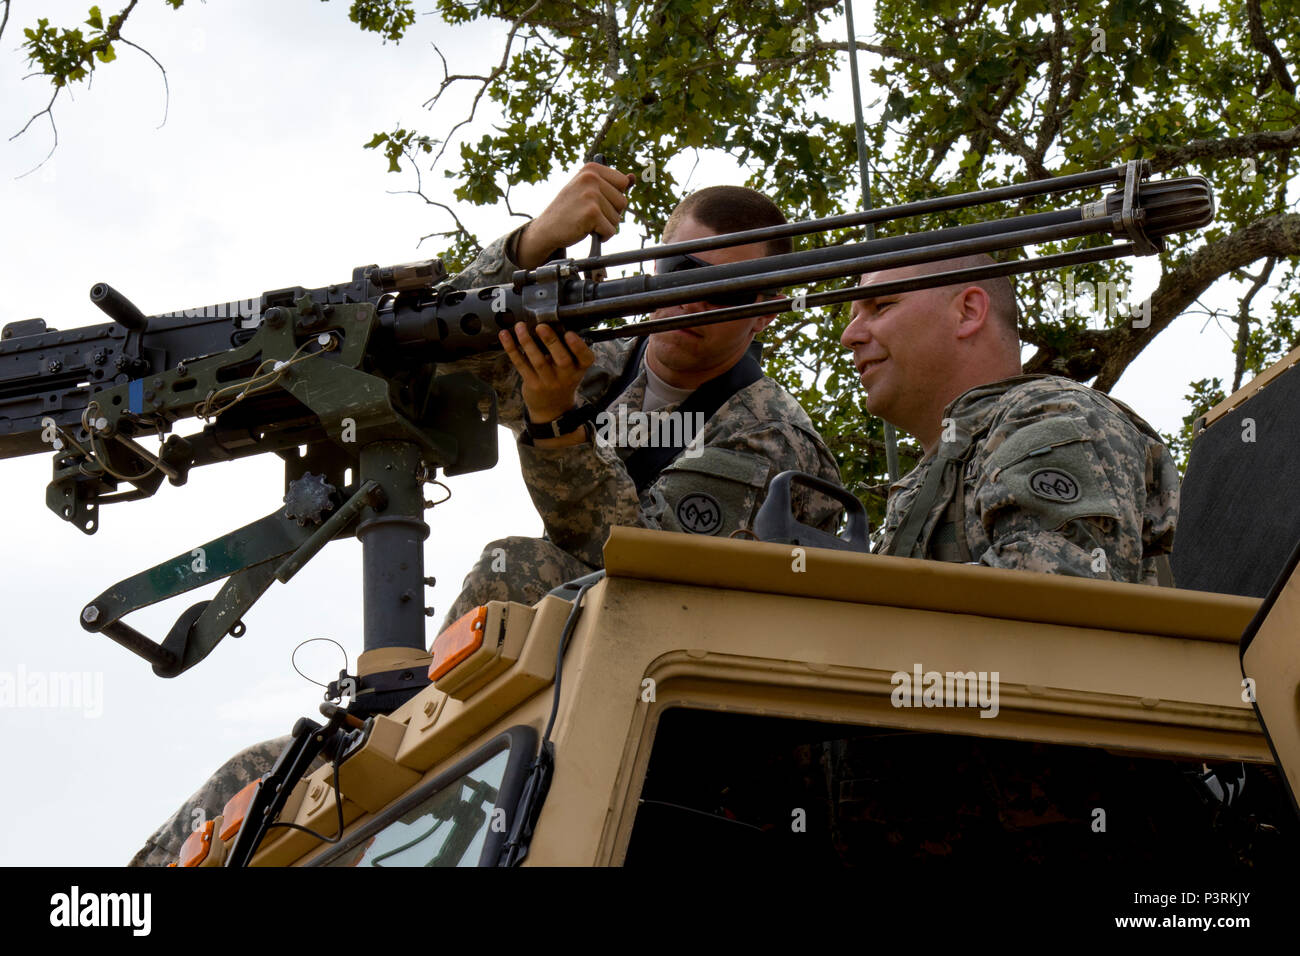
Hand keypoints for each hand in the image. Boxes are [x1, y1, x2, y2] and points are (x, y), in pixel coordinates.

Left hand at [499, 321, 596, 428]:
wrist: (552, 409)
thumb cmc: (562, 380)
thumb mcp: (573, 369)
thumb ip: (567, 351)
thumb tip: (550, 323)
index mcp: (579, 368)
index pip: (585, 358)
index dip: (578, 346)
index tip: (570, 334)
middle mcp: (566, 376)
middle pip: (562, 359)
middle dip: (551, 341)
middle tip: (541, 326)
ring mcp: (549, 382)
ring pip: (538, 361)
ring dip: (527, 342)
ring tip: (520, 327)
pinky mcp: (532, 384)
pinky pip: (521, 364)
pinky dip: (512, 349)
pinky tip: (506, 336)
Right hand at [515, 162, 634, 268]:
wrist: (547, 228)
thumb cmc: (569, 210)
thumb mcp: (588, 190)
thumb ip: (610, 184)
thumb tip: (633, 177)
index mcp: (591, 169)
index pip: (623, 182)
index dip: (614, 196)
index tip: (599, 201)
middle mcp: (591, 178)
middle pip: (623, 201)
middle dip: (611, 213)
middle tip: (590, 214)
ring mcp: (591, 195)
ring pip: (617, 217)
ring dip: (605, 225)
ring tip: (586, 222)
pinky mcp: (591, 213)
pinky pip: (611, 230)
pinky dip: (602, 235)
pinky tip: (587, 230)